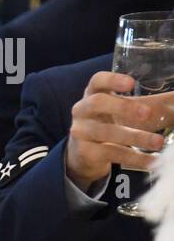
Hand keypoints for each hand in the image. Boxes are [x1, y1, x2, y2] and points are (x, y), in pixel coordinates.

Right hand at [65, 70, 169, 189]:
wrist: (86, 152)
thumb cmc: (112, 122)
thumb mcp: (127, 109)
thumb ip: (155, 102)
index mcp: (93, 94)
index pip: (97, 81)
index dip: (112, 80)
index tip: (131, 83)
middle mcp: (82, 110)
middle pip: (97, 103)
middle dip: (122, 107)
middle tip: (147, 113)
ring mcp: (81, 132)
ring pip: (106, 132)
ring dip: (135, 137)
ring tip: (158, 142)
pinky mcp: (86, 152)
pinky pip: (111, 153)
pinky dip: (134, 157)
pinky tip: (151, 160)